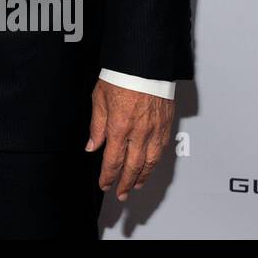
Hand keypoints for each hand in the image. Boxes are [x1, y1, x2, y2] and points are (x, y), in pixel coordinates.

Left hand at [86, 78, 173, 199]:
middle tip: (121, 194)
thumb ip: (96, 125)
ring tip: (136, 186)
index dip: (108, 176)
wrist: (144, 63)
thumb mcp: (99, 98)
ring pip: (150, 162)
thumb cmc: (120, 76)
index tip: (104, 185)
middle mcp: (138, 132)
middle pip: (132, 166)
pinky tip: (150, 167)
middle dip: (125, 183)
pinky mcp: (166, 125)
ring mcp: (154, 130)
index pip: (112, 160)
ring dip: (142, 177)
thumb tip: (91, 146)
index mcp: (119, 126)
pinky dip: (155, 163)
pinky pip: (161, 150)